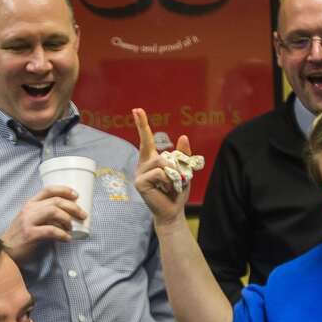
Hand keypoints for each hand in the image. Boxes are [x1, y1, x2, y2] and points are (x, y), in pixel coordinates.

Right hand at [2, 186, 86, 262]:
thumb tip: (65, 218)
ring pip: (54, 211)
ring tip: (71, 227)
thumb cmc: (19, 237)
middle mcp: (29, 210)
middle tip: (82, 215)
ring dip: (67, 219)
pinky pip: (51, 230)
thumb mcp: (28, 220)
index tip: (76, 195)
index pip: (48, 190)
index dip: (64, 190)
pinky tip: (67, 239)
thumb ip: (42, 216)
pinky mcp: (30, 234)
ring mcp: (28, 221)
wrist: (4, 252)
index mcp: (29, 204)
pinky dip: (62, 234)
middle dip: (73, 207)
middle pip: (55, 201)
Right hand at [132, 108, 191, 225]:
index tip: (136, 109)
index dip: (141, 124)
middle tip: (181, 179)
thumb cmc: (176, 191)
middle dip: (172, 163)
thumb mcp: (184, 170)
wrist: (173, 211)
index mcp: (151, 160)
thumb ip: (182, 154)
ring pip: (161, 162)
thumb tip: (183, 136)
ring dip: (173, 174)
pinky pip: (159, 173)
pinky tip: (166, 189)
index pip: (146, 139)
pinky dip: (168, 180)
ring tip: (172, 185)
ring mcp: (139, 174)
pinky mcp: (140, 182)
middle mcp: (142, 165)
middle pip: (157, 151)